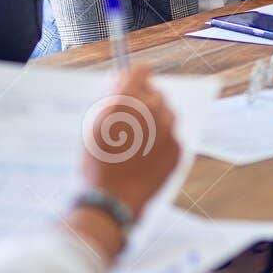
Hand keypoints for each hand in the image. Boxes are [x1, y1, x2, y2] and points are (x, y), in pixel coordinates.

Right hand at [70, 67, 180, 260]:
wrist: (113, 200)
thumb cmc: (97, 163)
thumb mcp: (93, 125)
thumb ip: (110, 101)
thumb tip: (122, 86)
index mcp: (128, 99)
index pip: (141, 71)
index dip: (133, 78)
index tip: (128, 86)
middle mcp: (153, 110)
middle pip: (156, 92)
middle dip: (144, 102)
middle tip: (130, 119)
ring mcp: (169, 130)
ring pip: (166, 114)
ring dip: (155, 122)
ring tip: (136, 142)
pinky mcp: (178, 149)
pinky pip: (171, 137)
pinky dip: (161, 143)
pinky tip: (145, 158)